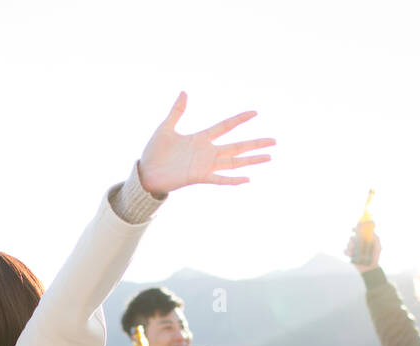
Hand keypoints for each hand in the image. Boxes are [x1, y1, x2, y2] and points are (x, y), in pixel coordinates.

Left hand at [137, 92, 273, 194]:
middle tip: (274, 141)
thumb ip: (177, 111)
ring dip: (251, 160)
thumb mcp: (166, 128)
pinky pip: (220, 179)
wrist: (145, 172)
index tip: (255, 112)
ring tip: (269, 157)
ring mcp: (205, 165)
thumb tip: (183, 92)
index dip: (239, 119)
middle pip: (237, 146)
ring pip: (234, 162)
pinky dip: (232, 179)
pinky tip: (247, 178)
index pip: (225, 126)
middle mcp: (207, 152)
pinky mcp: (199, 177)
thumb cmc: (154, 152)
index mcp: (200, 138)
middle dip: (255, 143)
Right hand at [344, 232, 381, 272]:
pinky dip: (347, 252)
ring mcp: (353, 248)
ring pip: (348, 244)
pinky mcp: (349, 254)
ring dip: (350, 247)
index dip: (355, 229)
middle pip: (352, 237)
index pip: (358, 232)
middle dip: (352, 240)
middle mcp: (358, 242)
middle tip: (355, 244)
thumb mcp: (378, 246)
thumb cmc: (375, 256)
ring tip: (354, 252)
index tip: (353, 230)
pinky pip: (345, 251)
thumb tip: (371, 231)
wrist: (370, 267)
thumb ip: (376, 238)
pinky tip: (351, 255)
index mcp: (364, 239)